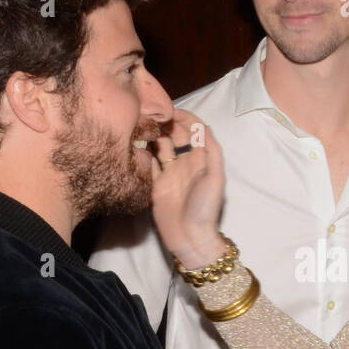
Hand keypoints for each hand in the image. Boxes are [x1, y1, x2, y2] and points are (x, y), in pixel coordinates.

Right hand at [150, 109, 226, 267]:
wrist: (190, 239)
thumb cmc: (205, 209)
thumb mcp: (215, 178)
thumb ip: (212, 152)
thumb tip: (204, 125)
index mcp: (201, 159)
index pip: (193, 130)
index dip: (183, 117)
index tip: (167, 109)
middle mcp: (185, 163)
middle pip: (175, 135)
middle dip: (164, 122)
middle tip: (149, 114)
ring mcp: (169, 173)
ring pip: (160, 147)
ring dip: (152, 135)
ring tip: (139, 125)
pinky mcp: (156, 184)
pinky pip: (148, 164)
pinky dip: (142, 153)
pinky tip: (133, 144)